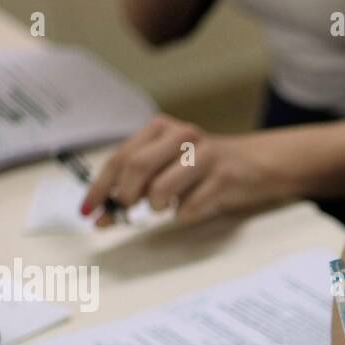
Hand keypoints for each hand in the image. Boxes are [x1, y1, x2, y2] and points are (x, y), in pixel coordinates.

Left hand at [82, 115, 296, 226]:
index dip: (100, 188)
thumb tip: (103, 214)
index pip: (120, 158)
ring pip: (161, 189)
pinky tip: (189, 208)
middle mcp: (182, 135)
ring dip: (155, 207)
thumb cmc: (204, 169)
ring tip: (164, 207)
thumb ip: (138, 182)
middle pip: (136, 168)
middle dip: (125, 197)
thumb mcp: (169, 165)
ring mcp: (205, 154)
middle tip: (127, 212)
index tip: (88, 212)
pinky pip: (190, 206)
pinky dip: (183, 215)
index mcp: (161, 129)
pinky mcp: (225, 176)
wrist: (256, 164)